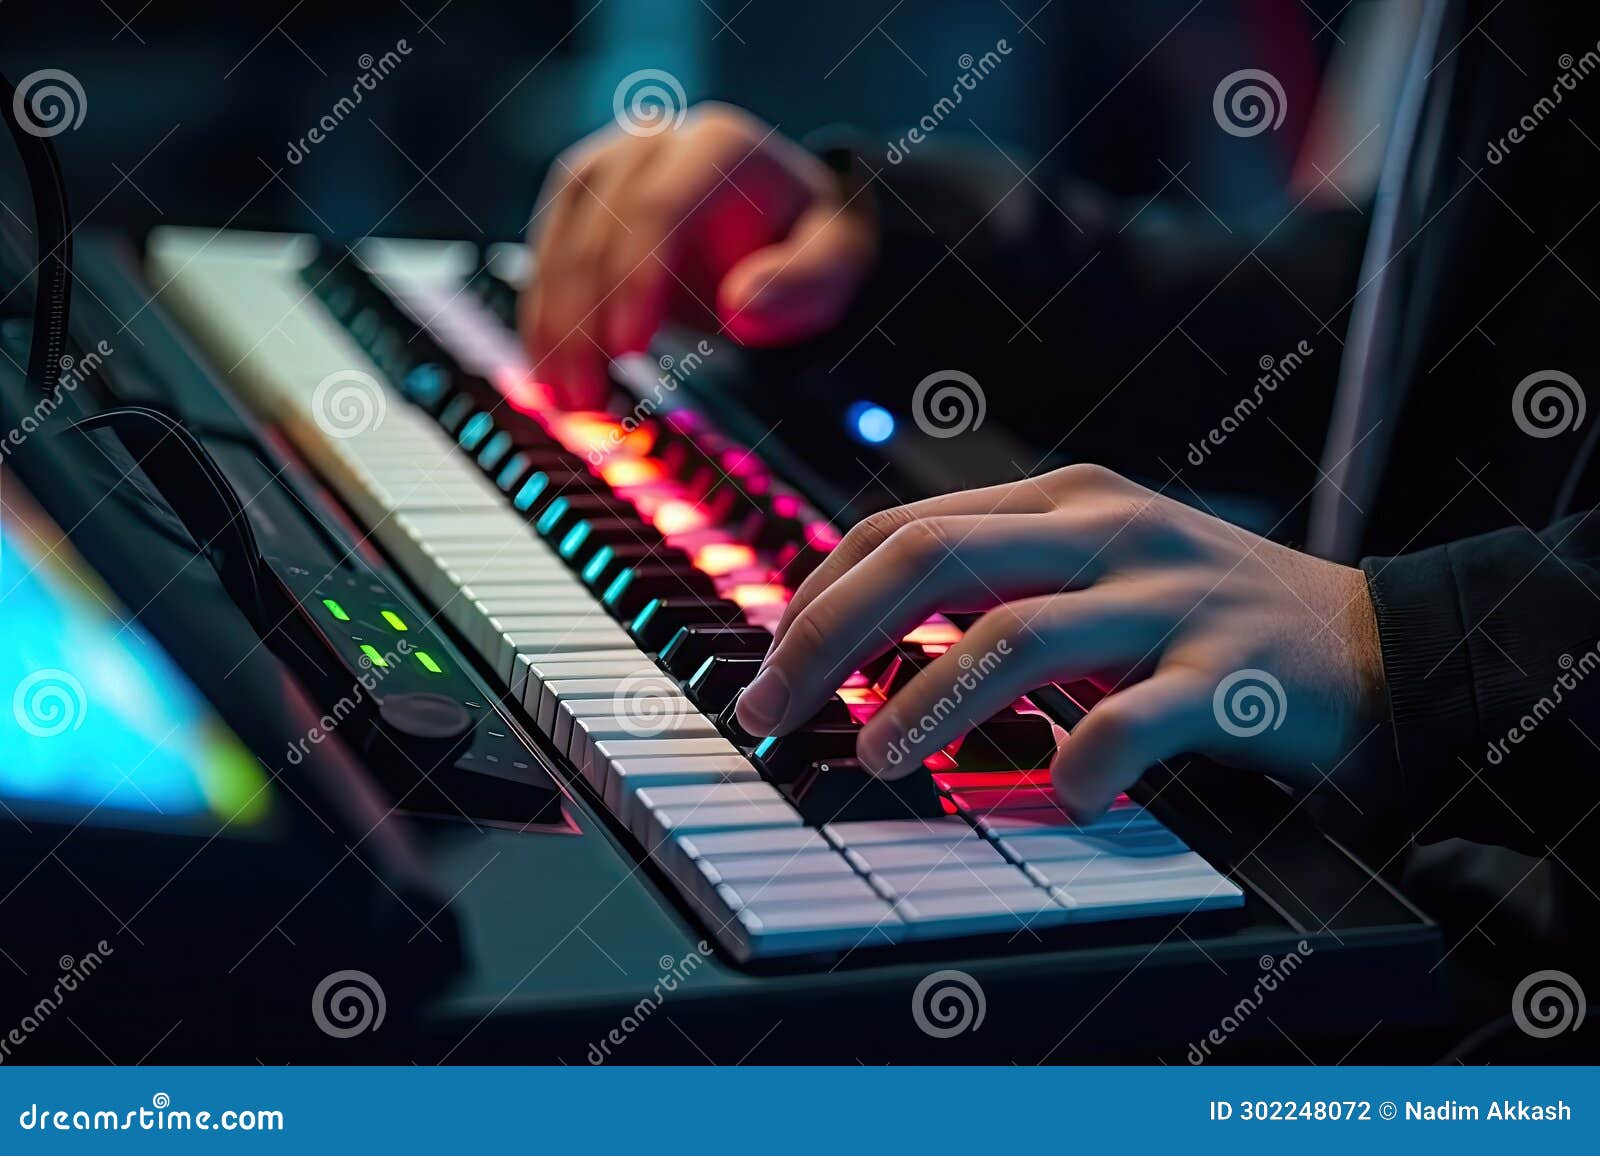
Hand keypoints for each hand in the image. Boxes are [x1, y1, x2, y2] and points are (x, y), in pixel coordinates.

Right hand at [519, 102, 878, 405]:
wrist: (776, 223)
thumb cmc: (807, 245)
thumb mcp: (836, 263)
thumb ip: (803, 282)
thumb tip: (742, 305)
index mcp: (716, 147)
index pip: (656, 208)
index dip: (634, 280)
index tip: (627, 349)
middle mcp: (649, 146)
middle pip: (595, 230)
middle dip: (583, 321)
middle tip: (587, 397)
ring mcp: (605, 172)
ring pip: (556, 244)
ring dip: (553, 329)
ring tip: (567, 400)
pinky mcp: (576, 207)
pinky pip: (544, 263)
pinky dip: (544, 323)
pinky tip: (551, 373)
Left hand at [734, 464, 1390, 822]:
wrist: (1374, 641)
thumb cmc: (1205, 616)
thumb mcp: (1093, 568)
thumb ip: (992, 583)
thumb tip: (860, 639)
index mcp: (1061, 502)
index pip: (904, 527)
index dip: (819, 595)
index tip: (770, 664)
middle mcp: (1106, 531)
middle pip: (933, 560)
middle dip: (832, 636)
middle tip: (773, 710)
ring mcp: (1170, 597)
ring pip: (1016, 635)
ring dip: (926, 701)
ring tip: (875, 756)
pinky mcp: (1231, 674)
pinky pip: (1137, 719)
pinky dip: (1084, 762)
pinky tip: (1062, 797)